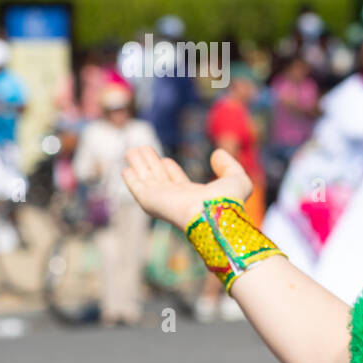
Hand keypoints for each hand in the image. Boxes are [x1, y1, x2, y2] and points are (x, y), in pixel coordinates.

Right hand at [121, 146, 252, 230]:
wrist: (212, 214)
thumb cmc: (227, 201)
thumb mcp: (237, 180)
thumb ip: (229, 166)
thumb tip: (217, 154)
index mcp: (194, 196)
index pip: (178, 181)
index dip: (171, 170)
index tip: (165, 160)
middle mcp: (176, 199)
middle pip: (159, 178)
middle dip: (151, 164)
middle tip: (143, 148)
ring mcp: (162, 200)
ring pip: (147, 179)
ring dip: (139, 164)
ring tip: (131, 150)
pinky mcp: (149, 201)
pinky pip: (137, 188)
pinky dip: (131, 180)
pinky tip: (126, 170)